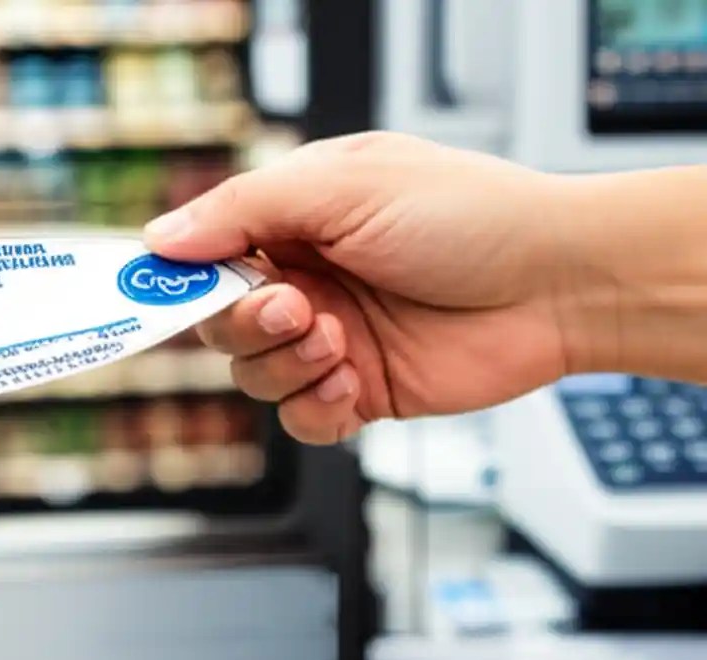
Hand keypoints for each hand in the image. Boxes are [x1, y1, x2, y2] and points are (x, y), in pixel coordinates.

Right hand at [145, 132, 579, 443]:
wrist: (557, 284)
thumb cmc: (466, 215)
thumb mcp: (343, 186)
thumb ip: (243, 209)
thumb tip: (161, 238)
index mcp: (292, 222)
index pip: (205, 254)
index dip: (177, 278)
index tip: (155, 295)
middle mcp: (305, 280)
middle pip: (219, 324)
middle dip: (245, 324)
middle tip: (295, 308)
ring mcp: (331, 339)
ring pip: (254, 375)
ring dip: (285, 364)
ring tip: (340, 341)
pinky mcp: (361, 391)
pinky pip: (301, 418)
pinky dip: (315, 406)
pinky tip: (354, 379)